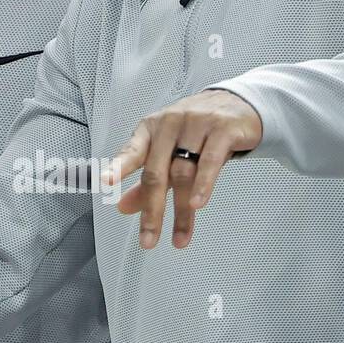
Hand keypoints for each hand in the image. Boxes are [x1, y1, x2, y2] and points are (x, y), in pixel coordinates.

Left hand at [102, 88, 261, 248]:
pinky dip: (203, 185)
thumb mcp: (169, 150)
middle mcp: (170, 124)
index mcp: (151, 128)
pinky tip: (197, 204)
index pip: (132, 150)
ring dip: (182, 210)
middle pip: (157, 172)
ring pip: (184, 173)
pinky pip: (210, 161)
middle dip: (152, 210)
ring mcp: (197, 124)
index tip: (106, 181)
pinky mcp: (222, 129)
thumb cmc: (198, 128)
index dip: (119, 166)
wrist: (237, 102)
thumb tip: (123, 207)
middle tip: (148, 239)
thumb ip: (148, 179)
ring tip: (179, 237)